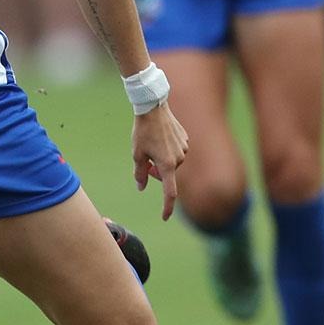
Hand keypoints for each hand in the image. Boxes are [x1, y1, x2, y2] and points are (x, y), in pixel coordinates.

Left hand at [131, 103, 187, 220]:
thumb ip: (140, 174)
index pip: (170, 193)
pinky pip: (177, 151)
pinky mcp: (186, 139)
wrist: (154, 107)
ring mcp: (184, 149)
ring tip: (153, 144)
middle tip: (146, 162)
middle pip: (168, 174)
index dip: (167, 207)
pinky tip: (161, 138)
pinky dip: (169, 150)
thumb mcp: (137, 154)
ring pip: (173, 163)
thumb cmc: (143, 131)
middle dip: (157, 172)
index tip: (164, 217)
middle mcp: (179, 159)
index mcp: (167, 165)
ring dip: (163, 160)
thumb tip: (142, 187)